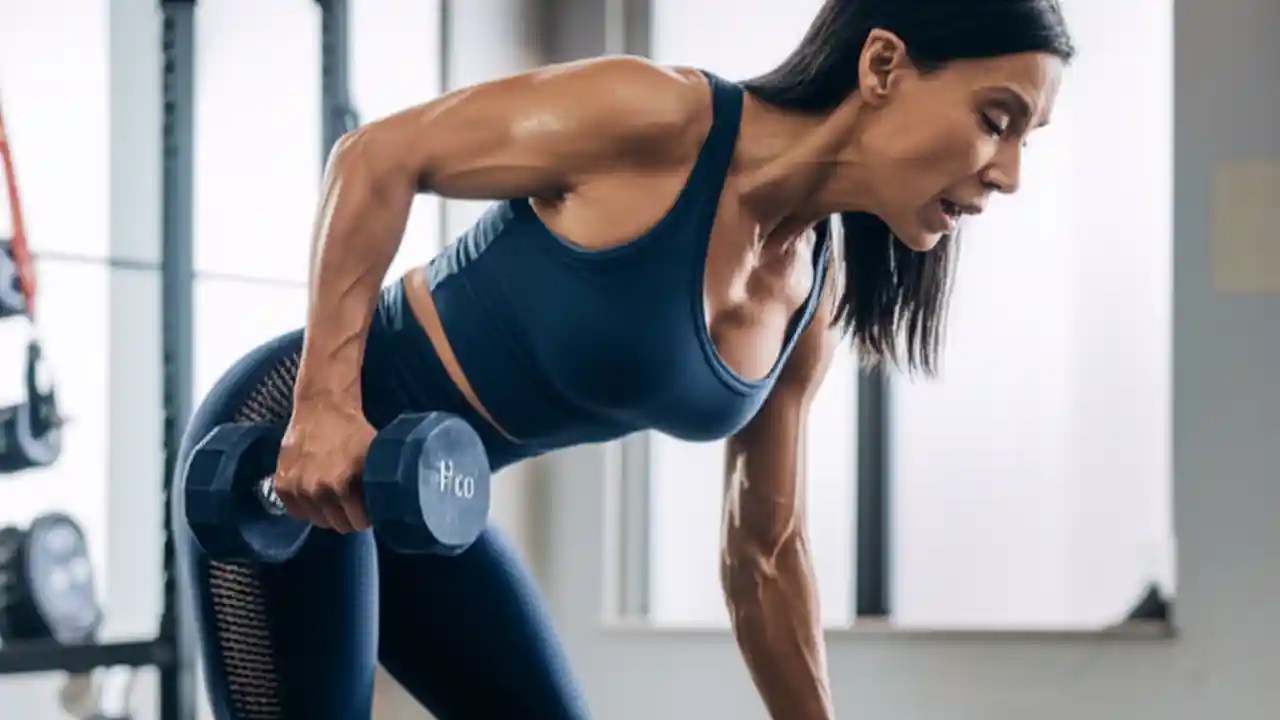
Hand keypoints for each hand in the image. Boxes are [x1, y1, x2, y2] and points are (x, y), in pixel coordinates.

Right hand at [274, 396, 375, 532]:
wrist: (322, 407)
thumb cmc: (354, 432)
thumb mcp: (375, 455)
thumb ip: (379, 484)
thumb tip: (389, 507)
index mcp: (345, 486)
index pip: (359, 523)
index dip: (366, 516)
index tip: (368, 508)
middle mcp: (319, 491)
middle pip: (339, 525)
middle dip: (348, 516)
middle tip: (351, 502)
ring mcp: (299, 490)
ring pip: (318, 521)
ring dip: (327, 513)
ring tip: (333, 496)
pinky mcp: (282, 486)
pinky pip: (297, 513)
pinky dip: (306, 507)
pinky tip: (315, 493)